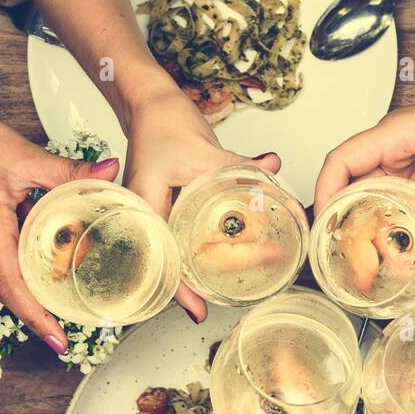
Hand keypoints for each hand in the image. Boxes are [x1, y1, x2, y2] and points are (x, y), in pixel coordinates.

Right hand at [0, 90, 119, 353]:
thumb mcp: (24, 154)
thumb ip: (68, 171)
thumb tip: (109, 174)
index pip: (14, 288)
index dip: (38, 318)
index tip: (60, 342)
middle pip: (21, 284)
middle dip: (53, 293)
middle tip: (91, 296)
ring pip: (17, 270)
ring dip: (44, 268)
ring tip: (79, 262)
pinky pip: (9, 258)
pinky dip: (33, 254)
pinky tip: (55, 242)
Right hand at [123, 81, 281, 322]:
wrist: (150, 101)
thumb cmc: (162, 121)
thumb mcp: (201, 147)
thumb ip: (237, 165)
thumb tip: (271, 172)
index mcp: (143, 207)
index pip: (160, 260)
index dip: (180, 292)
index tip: (199, 312)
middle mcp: (147, 215)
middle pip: (170, 263)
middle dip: (196, 284)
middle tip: (219, 302)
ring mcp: (158, 212)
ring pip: (180, 250)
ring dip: (205, 264)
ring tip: (230, 280)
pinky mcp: (171, 205)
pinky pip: (189, 230)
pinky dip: (211, 237)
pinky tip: (234, 239)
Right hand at [314, 83, 414, 259]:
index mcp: (397, 133)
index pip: (342, 159)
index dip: (325, 191)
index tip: (324, 223)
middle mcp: (393, 142)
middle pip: (349, 177)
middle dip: (341, 212)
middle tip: (340, 248)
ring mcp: (403, 154)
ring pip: (369, 187)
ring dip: (362, 215)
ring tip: (358, 249)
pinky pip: (390, 190)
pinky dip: (385, 212)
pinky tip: (386, 236)